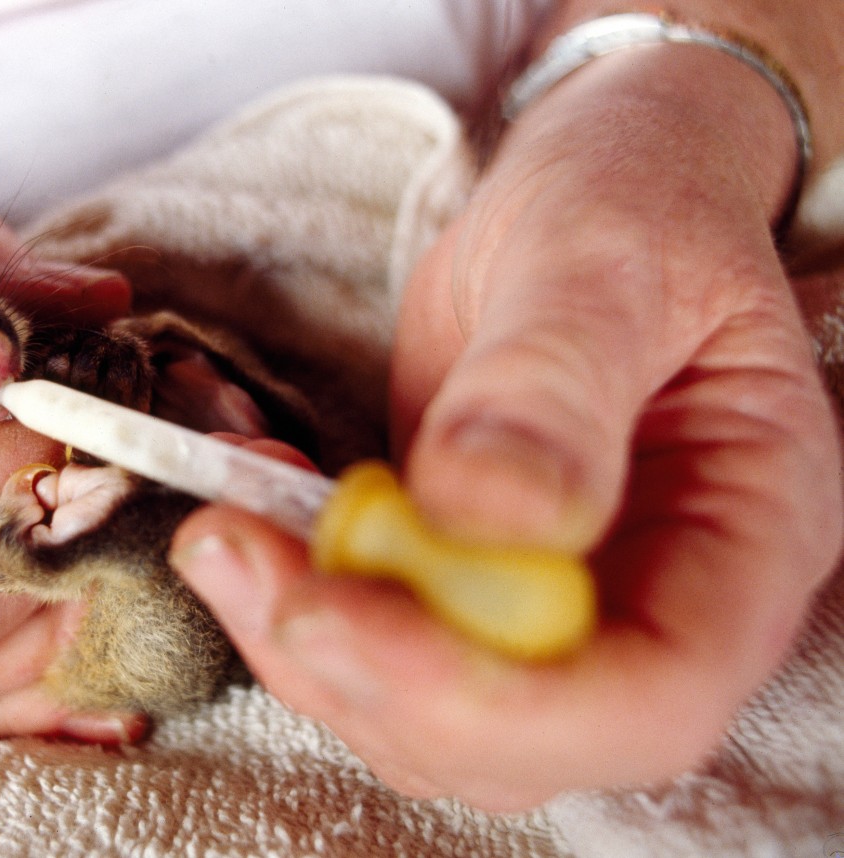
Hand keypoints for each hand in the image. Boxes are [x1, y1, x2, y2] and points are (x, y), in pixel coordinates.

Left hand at [171, 45, 842, 808]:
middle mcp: (654, 600)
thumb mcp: (602, 258)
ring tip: (227, 524)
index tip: (335, 611)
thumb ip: (551, 382)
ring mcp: (553, 605)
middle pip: (520, 737)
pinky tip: (248, 509)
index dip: (490, 697)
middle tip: (237, 559)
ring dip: (305, 640)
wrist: (595, 196)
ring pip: (426, 713)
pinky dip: (293, 594)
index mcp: (743, 533)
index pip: (649, 693)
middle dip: (363, 675)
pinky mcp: (463, 582)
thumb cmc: (630, 206)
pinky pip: (374, 639)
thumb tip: (488, 512)